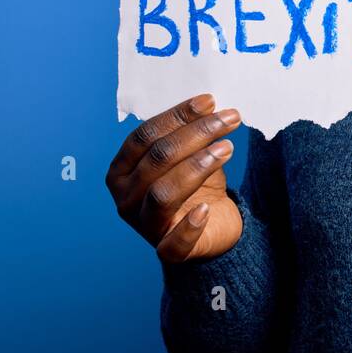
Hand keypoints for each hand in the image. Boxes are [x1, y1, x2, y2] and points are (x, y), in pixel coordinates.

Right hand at [105, 93, 243, 262]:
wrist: (214, 226)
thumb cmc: (197, 186)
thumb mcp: (190, 155)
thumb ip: (190, 133)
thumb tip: (209, 105)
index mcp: (122, 170)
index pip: (144, 136)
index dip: (176, 116)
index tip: (209, 101)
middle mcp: (125, 198)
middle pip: (157, 159)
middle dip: (196, 134)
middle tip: (229, 118)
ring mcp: (144, 226)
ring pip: (164, 193)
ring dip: (198, 166)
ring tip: (228, 148)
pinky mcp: (168, 251)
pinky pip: (174, 243)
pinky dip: (189, 226)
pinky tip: (206, 209)